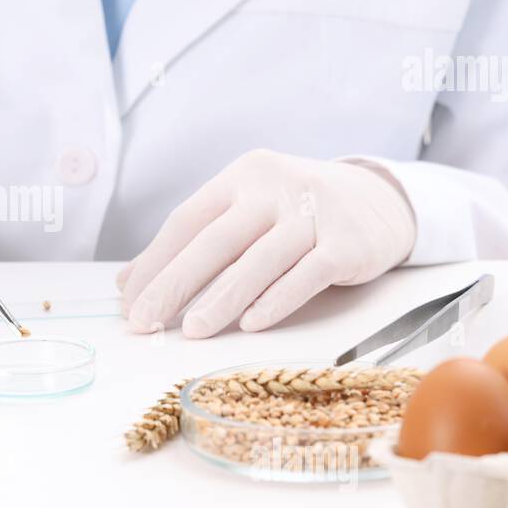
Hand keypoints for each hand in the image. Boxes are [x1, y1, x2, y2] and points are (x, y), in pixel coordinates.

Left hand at [118, 150, 415, 337]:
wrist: (379, 200)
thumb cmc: (296, 213)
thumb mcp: (246, 213)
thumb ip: (194, 242)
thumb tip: (128, 283)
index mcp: (241, 178)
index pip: (186, 222)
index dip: (154, 263)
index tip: (130, 301)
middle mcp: (273, 188)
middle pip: (215, 240)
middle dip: (174, 284)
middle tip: (145, 321)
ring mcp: (313, 213)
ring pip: (259, 260)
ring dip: (222, 299)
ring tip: (193, 330)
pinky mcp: (347, 243)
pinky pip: (306, 275)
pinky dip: (278, 300)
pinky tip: (253, 324)